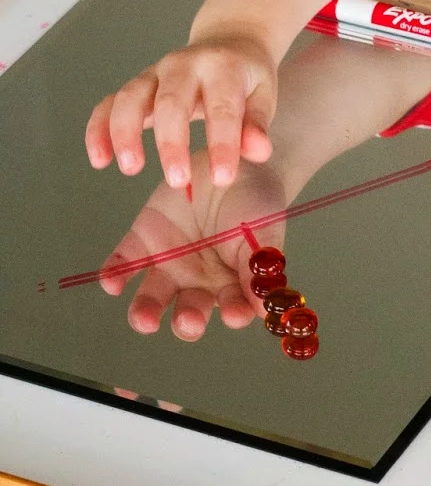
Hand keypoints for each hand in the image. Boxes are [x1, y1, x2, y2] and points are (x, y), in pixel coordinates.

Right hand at [85, 33, 276, 189]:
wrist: (228, 41)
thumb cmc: (246, 77)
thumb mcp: (263, 95)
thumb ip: (257, 124)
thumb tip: (259, 152)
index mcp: (222, 67)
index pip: (223, 107)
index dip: (223, 144)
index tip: (223, 178)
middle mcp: (185, 65)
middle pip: (171, 101)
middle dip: (171, 142)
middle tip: (177, 180)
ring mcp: (156, 73)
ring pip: (131, 97)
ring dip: (125, 133)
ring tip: (130, 168)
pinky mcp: (137, 85)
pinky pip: (109, 103)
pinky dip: (99, 129)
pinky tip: (99, 159)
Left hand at [98, 153, 286, 339]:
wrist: (229, 163)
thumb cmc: (254, 203)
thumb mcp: (262, 230)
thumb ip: (259, 267)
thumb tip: (264, 308)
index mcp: (230, 283)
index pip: (233, 307)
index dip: (233, 313)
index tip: (234, 314)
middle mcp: (197, 281)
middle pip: (188, 311)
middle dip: (188, 321)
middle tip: (188, 322)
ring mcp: (168, 263)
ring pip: (152, 297)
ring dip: (145, 312)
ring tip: (144, 319)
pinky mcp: (142, 242)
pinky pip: (125, 263)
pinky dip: (116, 274)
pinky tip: (111, 283)